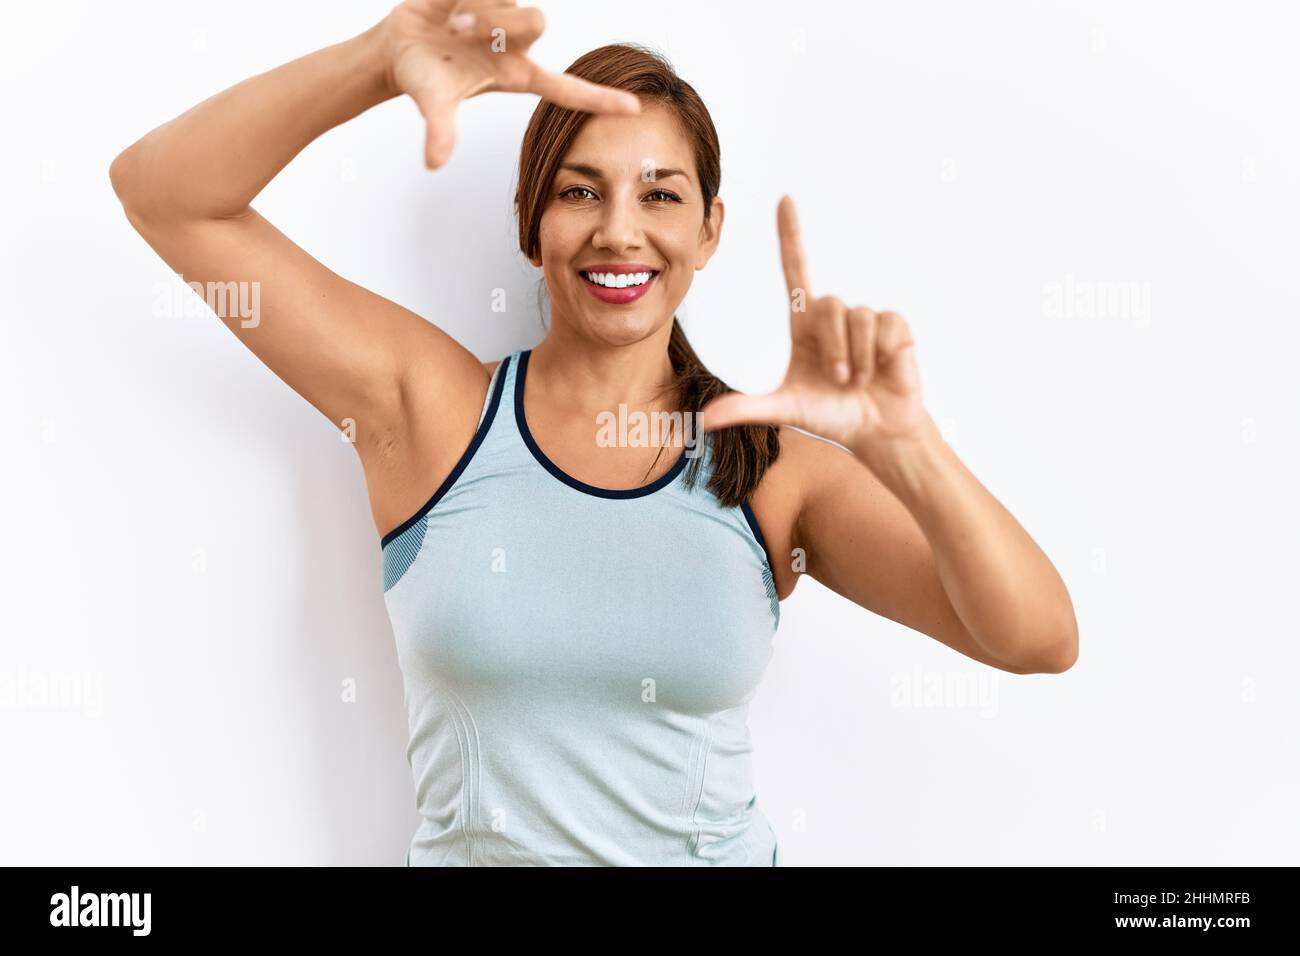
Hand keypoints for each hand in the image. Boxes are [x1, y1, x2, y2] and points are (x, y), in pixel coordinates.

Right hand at [379, 0, 640, 168]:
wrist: (400, 45)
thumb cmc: (424, 78)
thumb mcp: (434, 103)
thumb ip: (440, 129)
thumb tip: (434, 162)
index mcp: (518, 75)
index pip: (568, 89)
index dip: (599, 99)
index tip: (634, 108)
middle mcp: (520, 45)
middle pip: (536, 20)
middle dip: (496, 21)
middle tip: (459, 30)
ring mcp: (508, 15)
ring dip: (473, 8)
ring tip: (451, 22)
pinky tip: (450, 4)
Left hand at [699, 195, 927, 455]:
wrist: (875, 431)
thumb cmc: (831, 415)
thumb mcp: (786, 410)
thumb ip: (746, 409)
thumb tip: (703, 420)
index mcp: (805, 324)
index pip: (796, 268)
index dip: (791, 235)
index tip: (785, 201)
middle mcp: (833, 315)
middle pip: (826, 303)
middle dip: (832, 348)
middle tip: (837, 380)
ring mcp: (865, 319)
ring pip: (855, 316)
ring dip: (854, 357)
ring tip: (858, 380)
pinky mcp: (895, 327)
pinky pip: (882, 325)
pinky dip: (877, 354)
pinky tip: (881, 369)